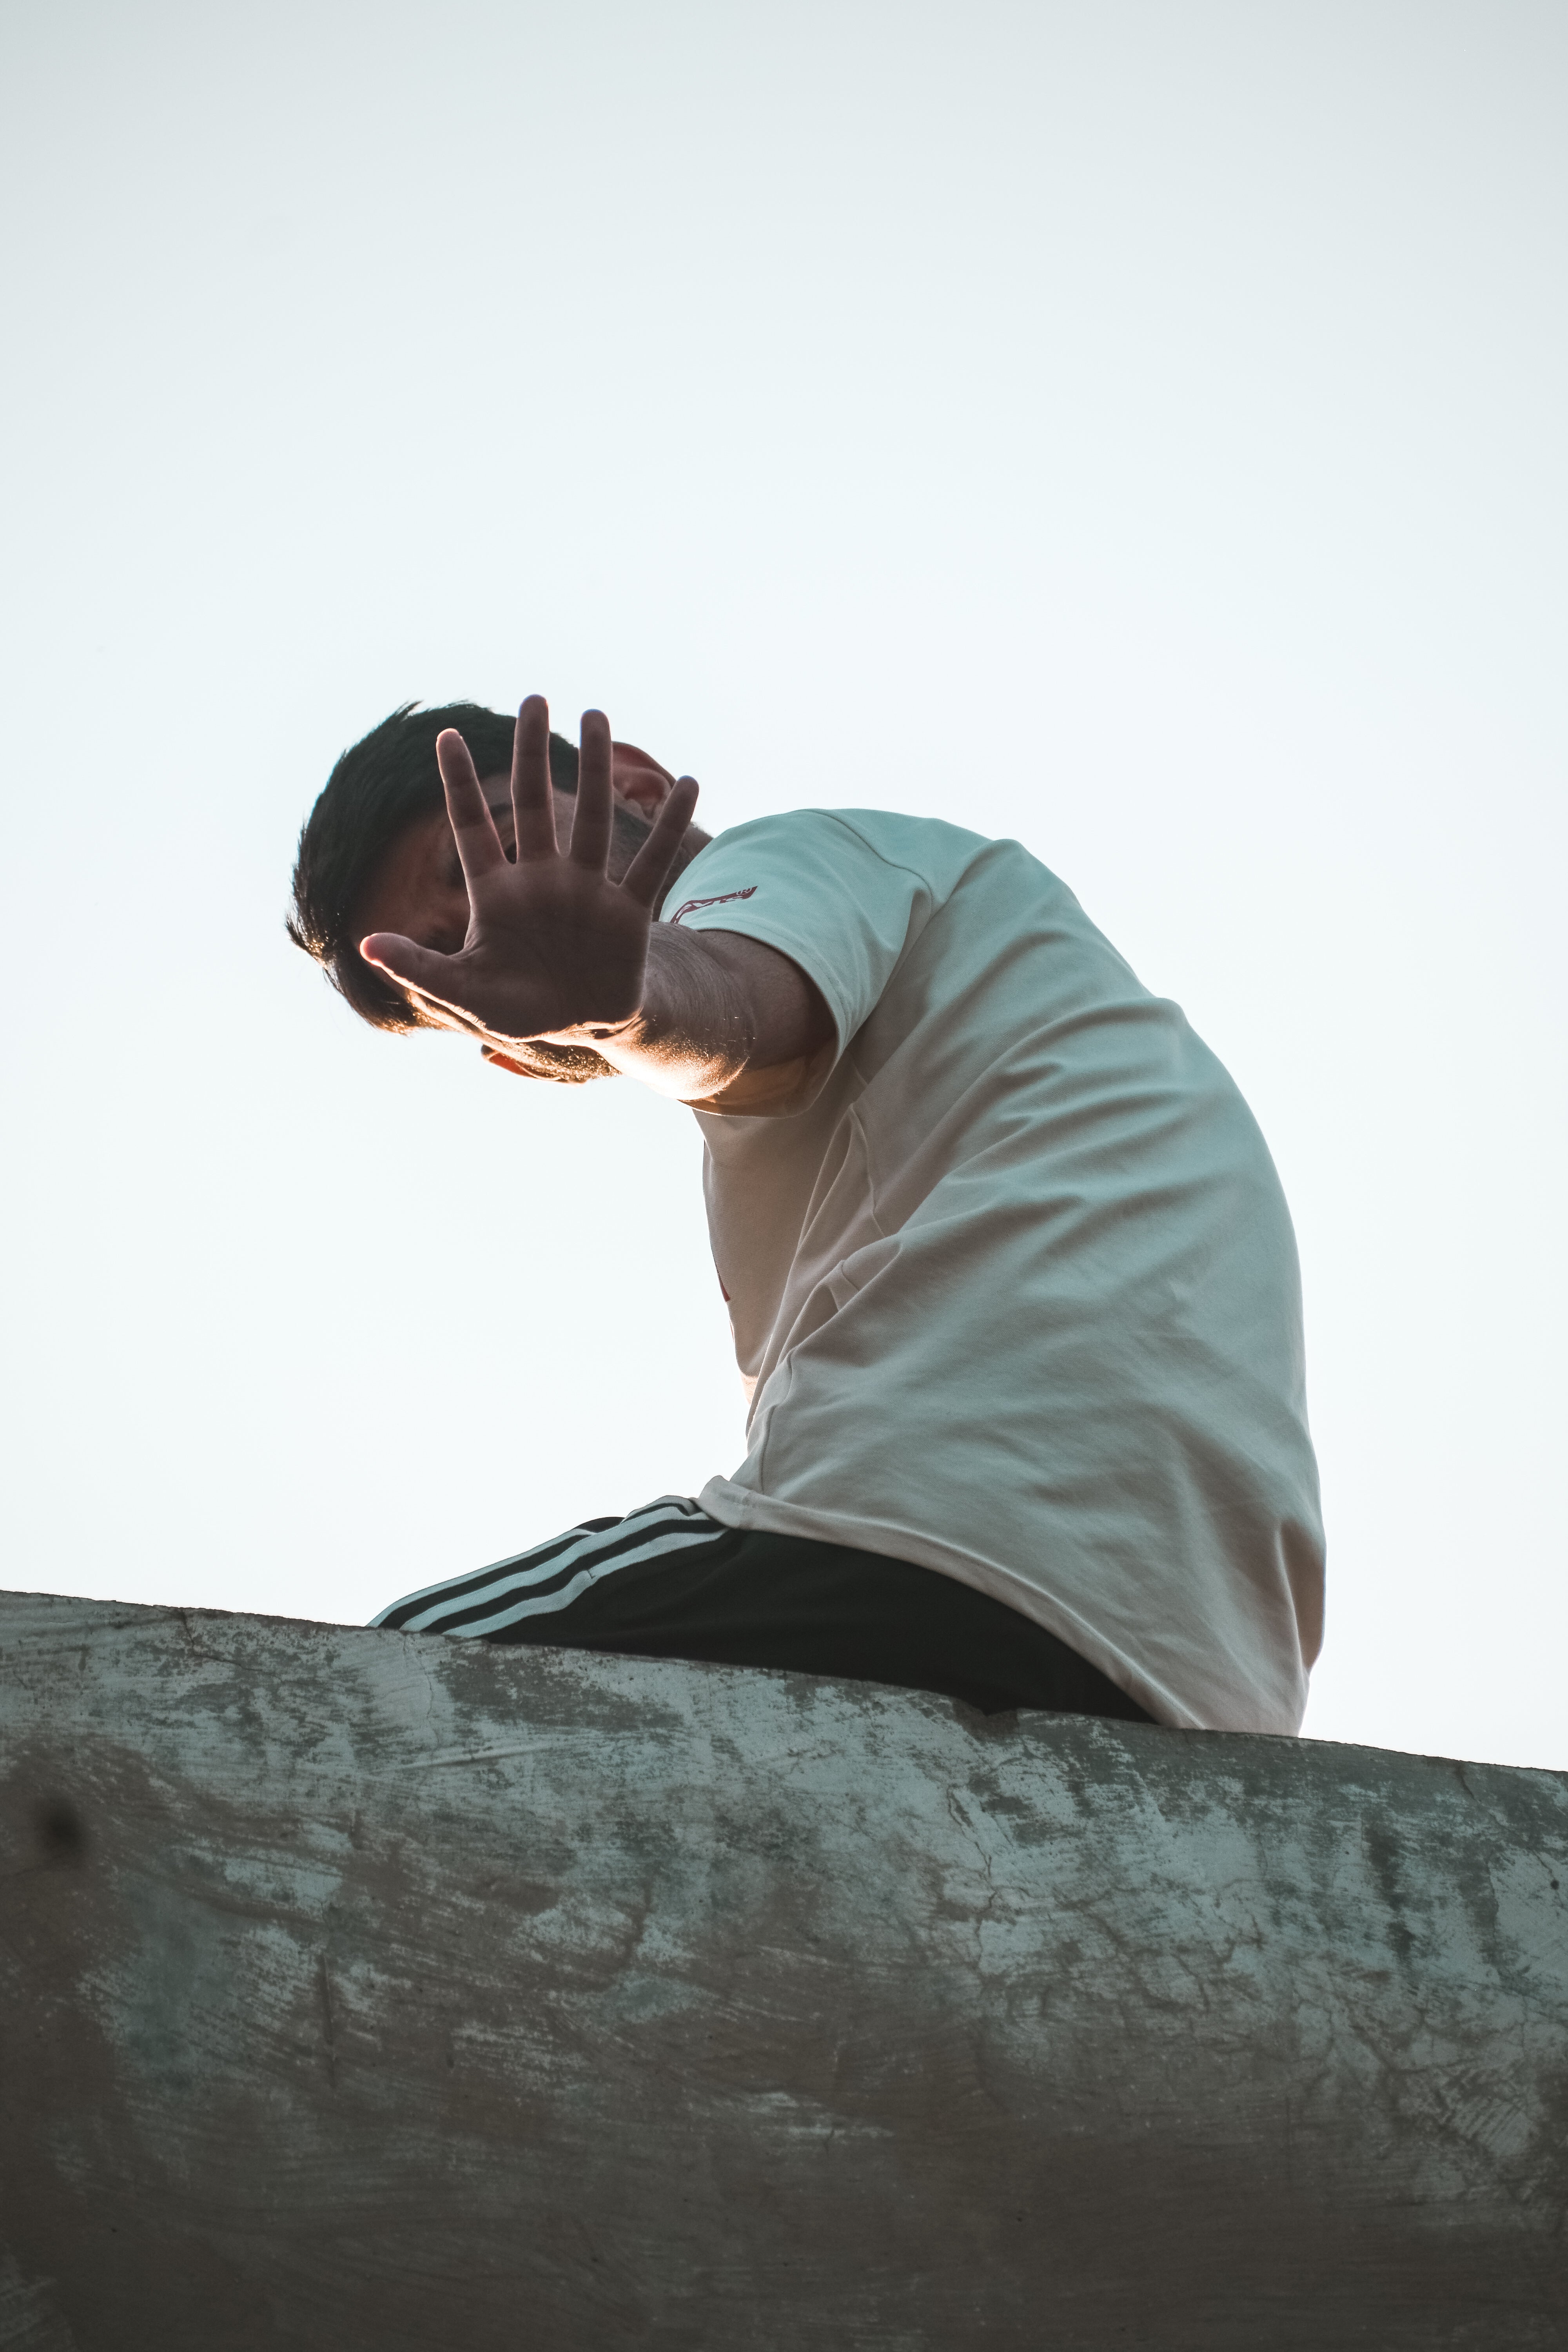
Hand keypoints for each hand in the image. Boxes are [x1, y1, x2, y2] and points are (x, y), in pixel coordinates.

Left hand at [360, 697, 698, 1047]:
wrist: (578, 1027)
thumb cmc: (513, 1009)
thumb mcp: (461, 995)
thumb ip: (420, 969)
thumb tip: (366, 945)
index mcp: (497, 894)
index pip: (471, 826)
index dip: (459, 782)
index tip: (445, 736)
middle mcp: (541, 879)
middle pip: (535, 804)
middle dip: (532, 753)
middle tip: (534, 700)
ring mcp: (586, 891)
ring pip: (593, 819)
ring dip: (596, 768)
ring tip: (596, 715)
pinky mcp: (627, 912)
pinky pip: (652, 863)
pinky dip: (671, 826)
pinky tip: (688, 785)